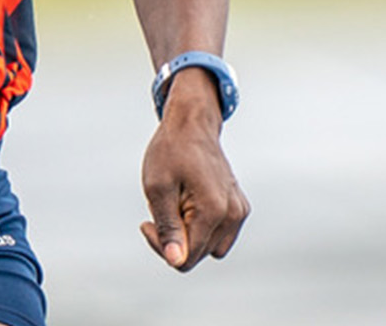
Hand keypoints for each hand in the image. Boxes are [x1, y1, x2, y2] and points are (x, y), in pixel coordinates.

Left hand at [139, 70, 248, 270]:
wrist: (192, 124)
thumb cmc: (170, 152)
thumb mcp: (158, 188)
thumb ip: (167, 227)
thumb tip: (176, 261)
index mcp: (214, 211)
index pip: (186, 257)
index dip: (161, 246)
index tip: (147, 222)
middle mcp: (233, 215)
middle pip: (198, 254)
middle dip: (174, 240)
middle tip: (157, 211)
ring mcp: (239, 212)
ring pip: (209, 248)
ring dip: (189, 236)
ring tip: (174, 206)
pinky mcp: (239, 208)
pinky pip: (219, 236)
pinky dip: (201, 228)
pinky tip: (187, 203)